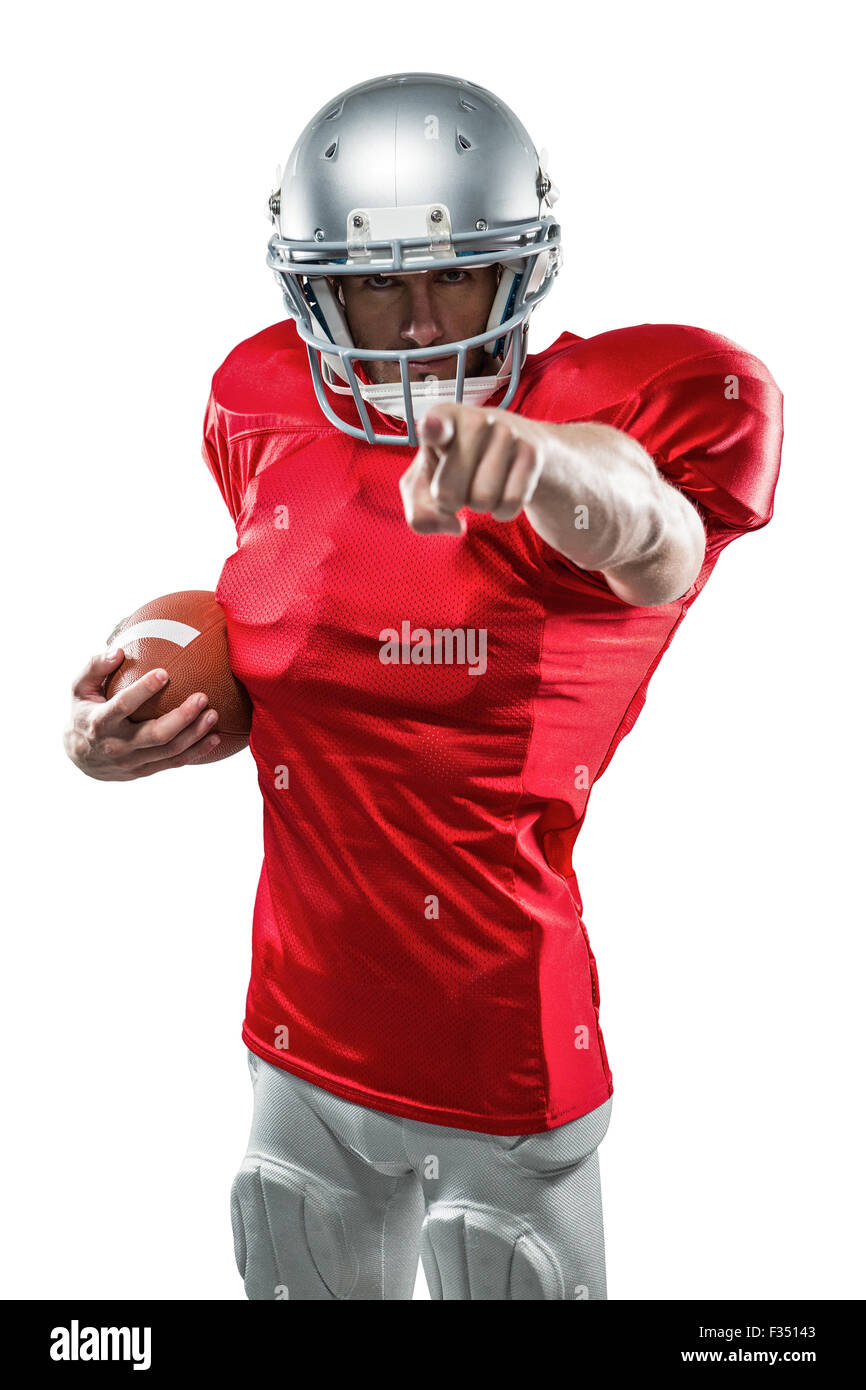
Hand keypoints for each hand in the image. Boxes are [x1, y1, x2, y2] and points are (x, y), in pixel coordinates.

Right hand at [63, 649, 222, 780]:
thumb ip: (94, 667)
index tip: (164, 672)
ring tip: (214, 714)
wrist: (80, 758)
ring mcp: (132, 762)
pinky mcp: (144, 771)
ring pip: (169, 750)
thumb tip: (118, 651)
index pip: (124, 706)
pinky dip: (197, 751)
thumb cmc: (84, 712)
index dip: (143, 690)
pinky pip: (174, 763)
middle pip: (155, 734)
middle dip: (182, 717)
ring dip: (195, 734)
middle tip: (202, 697)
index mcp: (100, 722)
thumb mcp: (78, 689)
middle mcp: (117, 745)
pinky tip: (216, 737)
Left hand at [399, 403, 547, 534]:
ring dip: (479, 505)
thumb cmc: (456, 465)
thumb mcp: (427, 486)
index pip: (436, 424)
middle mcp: (476, 419)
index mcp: (442, 418)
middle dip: (450, 503)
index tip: (431, 427)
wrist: (515, 446)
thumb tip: (455, 525)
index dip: (433, 428)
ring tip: (481, 484)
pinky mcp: (531, 452)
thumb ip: (420, 514)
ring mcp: (507, 433)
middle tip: (457, 486)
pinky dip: (502, 510)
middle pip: (448, 493)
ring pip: (483, 499)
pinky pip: (510, 503)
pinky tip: (501, 492)